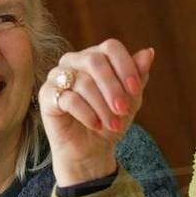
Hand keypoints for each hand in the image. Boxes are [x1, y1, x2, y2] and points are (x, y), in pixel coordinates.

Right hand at [39, 40, 154, 186]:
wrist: (91, 149)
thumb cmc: (109, 119)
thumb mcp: (130, 98)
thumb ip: (137, 75)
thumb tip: (149, 52)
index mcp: (94, 56)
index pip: (110, 47)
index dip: (125, 66)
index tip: (135, 89)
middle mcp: (73, 61)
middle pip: (95, 61)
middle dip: (113, 87)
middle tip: (123, 109)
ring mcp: (57, 77)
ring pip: (82, 81)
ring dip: (102, 106)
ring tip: (113, 124)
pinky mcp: (47, 96)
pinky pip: (68, 99)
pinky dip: (86, 114)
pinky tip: (96, 125)